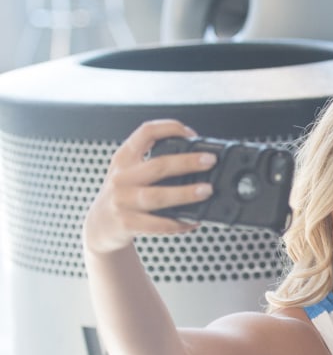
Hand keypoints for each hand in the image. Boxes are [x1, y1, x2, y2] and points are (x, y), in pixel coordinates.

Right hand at [82, 119, 216, 253]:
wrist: (98, 226)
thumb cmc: (122, 194)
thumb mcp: (129, 171)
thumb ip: (152, 162)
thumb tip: (196, 159)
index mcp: (124, 158)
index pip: (145, 132)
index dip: (170, 128)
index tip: (191, 134)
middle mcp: (121, 177)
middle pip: (158, 166)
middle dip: (187, 162)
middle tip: (210, 161)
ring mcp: (123, 201)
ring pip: (157, 196)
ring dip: (185, 193)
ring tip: (206, 191)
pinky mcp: (127, 223)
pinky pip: (157, 224)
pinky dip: (178, 223)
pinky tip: (193, 221)